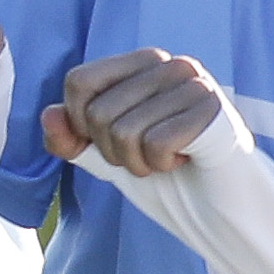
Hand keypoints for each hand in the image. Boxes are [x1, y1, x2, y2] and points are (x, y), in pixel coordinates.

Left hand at [41, 48, 224, 176]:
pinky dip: (163, 165)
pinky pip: (155, 144)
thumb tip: (48, 115)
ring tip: (169, 159)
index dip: (81, 126)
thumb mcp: (112, 158)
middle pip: (98, 112)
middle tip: (149, 156)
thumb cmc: (171, 179)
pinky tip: (187, 160)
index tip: (113, 144)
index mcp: (144, 63)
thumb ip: (76, 139)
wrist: (224, 210)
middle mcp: (170, 63)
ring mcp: (194, 84)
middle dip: (115, 153)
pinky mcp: (212, 110)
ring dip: (140, 164)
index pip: (79, 82)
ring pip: (124, 131)